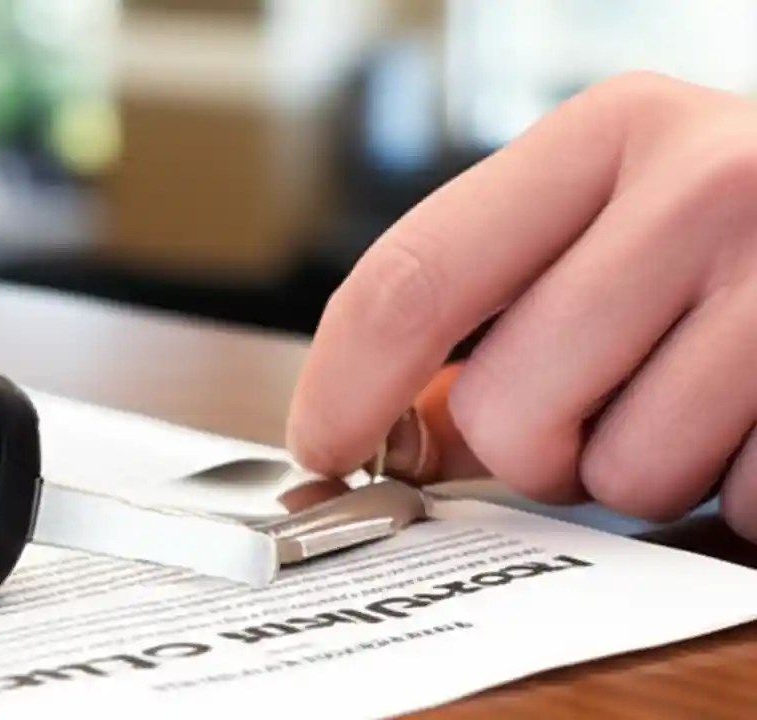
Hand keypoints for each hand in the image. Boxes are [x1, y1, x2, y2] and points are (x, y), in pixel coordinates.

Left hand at [286, 72, 756, 539]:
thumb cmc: (741, 228)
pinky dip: (736, 487)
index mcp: (609, 131)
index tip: (323, 444)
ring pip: (624, 474)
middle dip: (534, 444)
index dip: (344, 384)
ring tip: (704, 390)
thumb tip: (389, 430)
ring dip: (643, 469)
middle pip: (508, 405)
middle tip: (599, 400)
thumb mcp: (611, 222)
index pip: (416, 277)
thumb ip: (496, 313)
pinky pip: (738, 504)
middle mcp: (709, 182)